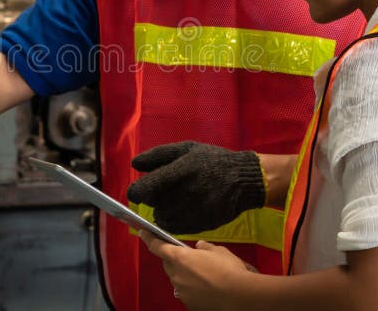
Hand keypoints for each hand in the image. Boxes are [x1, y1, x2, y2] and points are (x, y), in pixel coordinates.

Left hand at [127, 141, 265, 233]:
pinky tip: (180, 211)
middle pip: (153, 205)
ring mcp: (193, 211)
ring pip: (162, 218)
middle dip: (153, 199)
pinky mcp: (201, 225)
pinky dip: (173, 222)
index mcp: (179, 171)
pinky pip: (175, 229)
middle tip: (163, 192)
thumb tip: (134, 164)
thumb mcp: (186, 149)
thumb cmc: (212, 161)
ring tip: (173, 201)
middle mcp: (184, 193)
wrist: (244, 179)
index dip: (137, 192)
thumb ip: (158, 155)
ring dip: (162, 212)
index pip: (145, 189)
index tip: (138, 191)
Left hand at [139, 231, 255, 310]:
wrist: (239, 296)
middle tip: (190, 258)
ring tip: (204, 275)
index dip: (149, 239)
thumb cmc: (228, 269)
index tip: (143, 233)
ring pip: (178, 280)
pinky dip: (193, 289)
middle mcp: (176, 275)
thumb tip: (199, 247)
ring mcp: (182, 292)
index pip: (157, 246)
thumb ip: (205, 248)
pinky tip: (207, 289)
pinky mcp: (189, 304)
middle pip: (168, 264)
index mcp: (179, 258)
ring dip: (185, 275)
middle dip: (175, 260)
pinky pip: (187, 293)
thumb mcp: (218, 251)